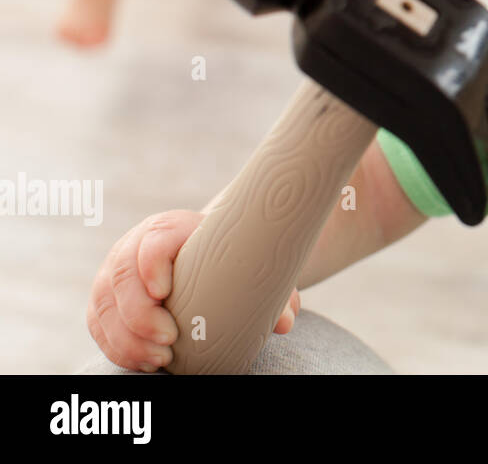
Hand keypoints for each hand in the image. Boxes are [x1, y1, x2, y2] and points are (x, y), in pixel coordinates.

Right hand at [87, 210, 300, 371]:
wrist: (203, 256)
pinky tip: (146, 362)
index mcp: (172, 228)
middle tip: (169, 339)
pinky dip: (118, 348)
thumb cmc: (230, 262)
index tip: (165, 293)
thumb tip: (285, 322)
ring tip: (161, 358)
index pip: (154, 239)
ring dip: (128, 338)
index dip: (152, 264)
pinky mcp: (105, 301)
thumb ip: (272, 291)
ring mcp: (114, 273)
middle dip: (139, 312)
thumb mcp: (250, 268)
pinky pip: (99, 325)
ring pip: (104, 304)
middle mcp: (135, 246)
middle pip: (122, 275)